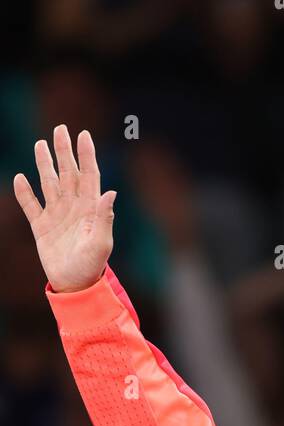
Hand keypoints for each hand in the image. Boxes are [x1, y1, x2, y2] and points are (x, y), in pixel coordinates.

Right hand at [13, 125, 115, 292]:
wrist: (74, 287)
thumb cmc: (92, 267)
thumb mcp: (101, 243)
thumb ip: (105, 218)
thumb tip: (111, 192)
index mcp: (90, 209)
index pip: (89, 175)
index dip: (86, 155)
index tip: (83, 134)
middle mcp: (73, 208)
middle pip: (68, 173)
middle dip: (64, 152)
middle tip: (59, 129)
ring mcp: (57, 216)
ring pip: (49, 184)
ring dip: (45, 165)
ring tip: (40, 144)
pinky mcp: (41, 228)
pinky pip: (31, 206)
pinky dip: (24, 193)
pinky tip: (20, 178)